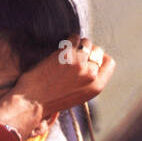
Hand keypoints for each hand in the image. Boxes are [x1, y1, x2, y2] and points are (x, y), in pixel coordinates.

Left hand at [0, 37, 114, 136]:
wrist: (31, 102)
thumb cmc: (51, 99)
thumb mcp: (77, 95)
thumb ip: (88, 80)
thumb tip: (92, 59)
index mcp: (96, 87)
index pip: (109, 63)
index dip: (99, 58)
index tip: (89, 58)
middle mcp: (91, 75)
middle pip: (97, 51)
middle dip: (87, 50)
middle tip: (73, 56)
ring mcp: (80, 64)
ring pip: (86, 42)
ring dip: (76, 44)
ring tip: (64, 54)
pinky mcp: (67, 55)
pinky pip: (73, 37)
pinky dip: (67, 40)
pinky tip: (58, 50)